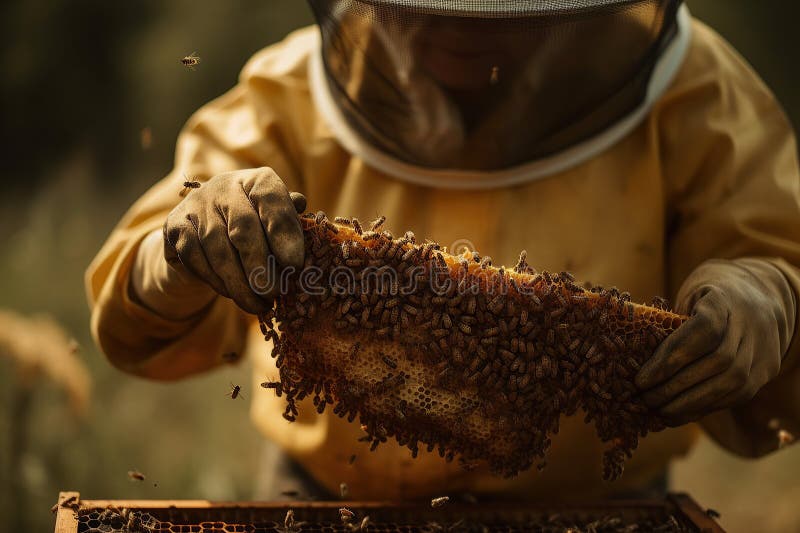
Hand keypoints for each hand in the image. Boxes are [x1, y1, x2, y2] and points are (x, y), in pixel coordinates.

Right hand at [163, 167, 305, 314]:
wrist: (202, 231)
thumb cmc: (253, 228)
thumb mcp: (273, 222)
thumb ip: (288, 221)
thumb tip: (302, 207)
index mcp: (256, 180)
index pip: (272, 201)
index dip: (285, 233)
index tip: (295, 265)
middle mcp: (224, 186)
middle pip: (243, 229)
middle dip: (261, 266)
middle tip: (275, 293)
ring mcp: (196, 205)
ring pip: (219, 250)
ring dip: (240, 284)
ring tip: (259, 305)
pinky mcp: (175, 226)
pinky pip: (198, 260)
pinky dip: (218, 282)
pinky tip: (233, 295)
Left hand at [635, 259, 787, 424]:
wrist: (754, 297)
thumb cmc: (704, 299)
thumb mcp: (685, 299)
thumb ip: (668, 324)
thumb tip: (634, 360)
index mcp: (726, 300)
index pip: (704, 331)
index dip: (671, 358)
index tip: (641, 380)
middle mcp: (752, 325)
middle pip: (717, 362)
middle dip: (675, 387)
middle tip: (644, 399)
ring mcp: (763, 350)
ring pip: (730, 384)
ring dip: (689, 403)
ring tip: (658, 411)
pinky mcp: (765, 372)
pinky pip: (735, 396)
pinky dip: (703, 408)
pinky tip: (677, 414)